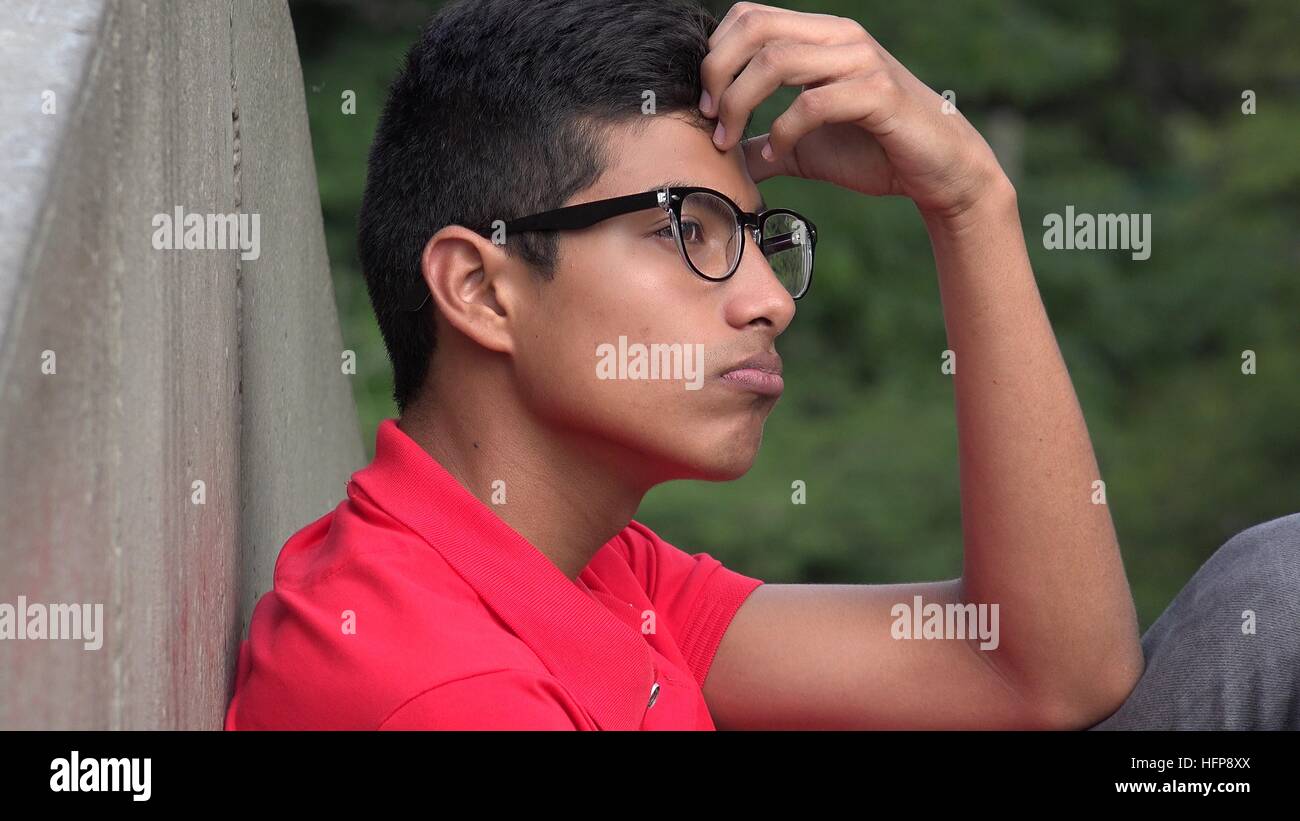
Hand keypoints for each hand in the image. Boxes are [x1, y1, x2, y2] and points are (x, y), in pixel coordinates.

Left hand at [700, 2, 1011, 222]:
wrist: (940, 171)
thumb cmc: (877, 151)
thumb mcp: (808, 146)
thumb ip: (768, 142)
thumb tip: (726, 157)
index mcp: (821, 37)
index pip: (750, 17)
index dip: (715, 55)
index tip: (704, 104)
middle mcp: (840, 37)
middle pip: (755, 29)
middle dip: (718, 75)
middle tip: (709, 119)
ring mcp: (861, 61)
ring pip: (777, 60)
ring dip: (740, 104)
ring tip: (730, 141)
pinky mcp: (878, 94)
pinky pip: (813, 102)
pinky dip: (784, 131)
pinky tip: (779, 154)